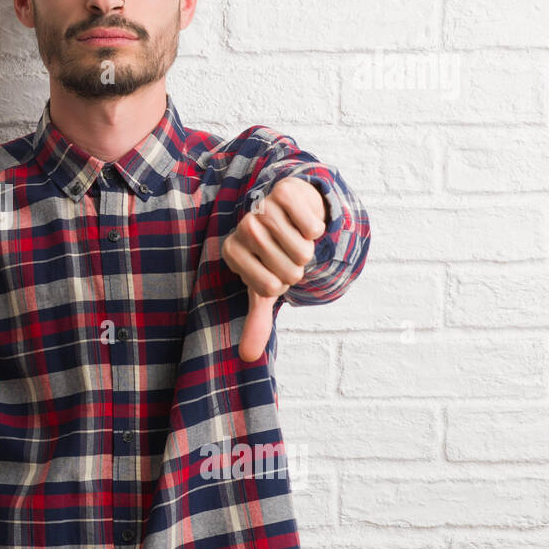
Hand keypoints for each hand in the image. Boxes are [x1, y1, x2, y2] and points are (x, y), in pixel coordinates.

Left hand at [222, 177, 327, 361]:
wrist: (285, 211)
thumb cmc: (272, 254)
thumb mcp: (263, 286)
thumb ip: (257, 320)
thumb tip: (247, 357)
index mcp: (231, 252)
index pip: (269, 286)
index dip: (282, 283)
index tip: (274, 270)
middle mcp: (242, 228)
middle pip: (289, 269)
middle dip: (297, 267)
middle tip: (288, 254)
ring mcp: (262, 207)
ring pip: (303, 249)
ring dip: (308, 249)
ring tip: (295, 239)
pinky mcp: (284, 191)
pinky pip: (313, 226)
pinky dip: (316, 229)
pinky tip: (303, 222)